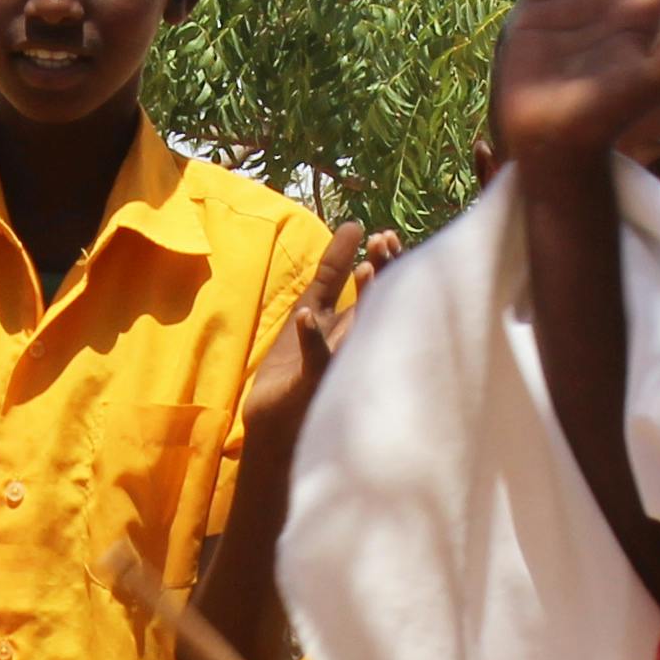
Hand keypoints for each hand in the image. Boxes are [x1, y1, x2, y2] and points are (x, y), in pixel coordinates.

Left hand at [240, 222, 398, 451]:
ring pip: (360, 328)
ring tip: (367, 268)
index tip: (381, 234)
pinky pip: (316, 360)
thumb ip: (331, 274)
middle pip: (377, 301)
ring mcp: (335, 365)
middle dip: (384, 271)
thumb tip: (354, 227)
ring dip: (365, 298)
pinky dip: (312, 339)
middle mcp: (351, 344)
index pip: (374, 287)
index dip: (381, 260)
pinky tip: (307, 318)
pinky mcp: (310, 385)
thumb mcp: (313, 313)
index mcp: (351, 326)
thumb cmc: (292, 375)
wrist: (272, 432)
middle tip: (387, 242)